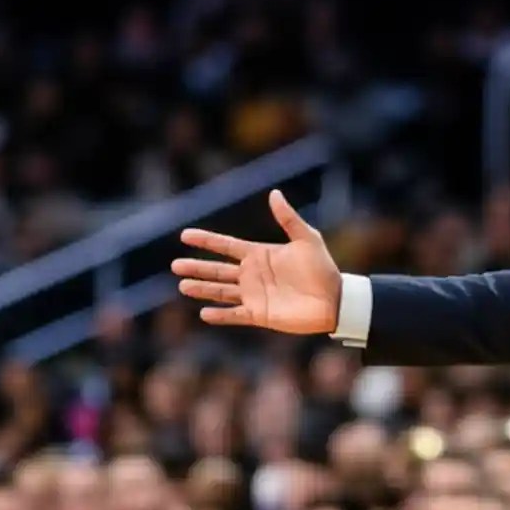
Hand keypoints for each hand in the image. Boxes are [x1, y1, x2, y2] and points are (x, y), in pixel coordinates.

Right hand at [172, 189, 341, 333]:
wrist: (334, 299)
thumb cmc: (322, 268)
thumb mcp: (306, 238)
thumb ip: (288, 218)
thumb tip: (274, 193)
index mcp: (260, 254)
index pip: (226, 246)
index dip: (206, 241)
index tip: (185, 235)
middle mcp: (252, 274)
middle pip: (217, 270)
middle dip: (197, 267)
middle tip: (175, 265)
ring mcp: (254, 295)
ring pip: (221, 291)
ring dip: (202, 288)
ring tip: (183, 285)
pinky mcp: (259, 314)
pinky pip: (235, 314)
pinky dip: (220, 315)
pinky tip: (203, 312)